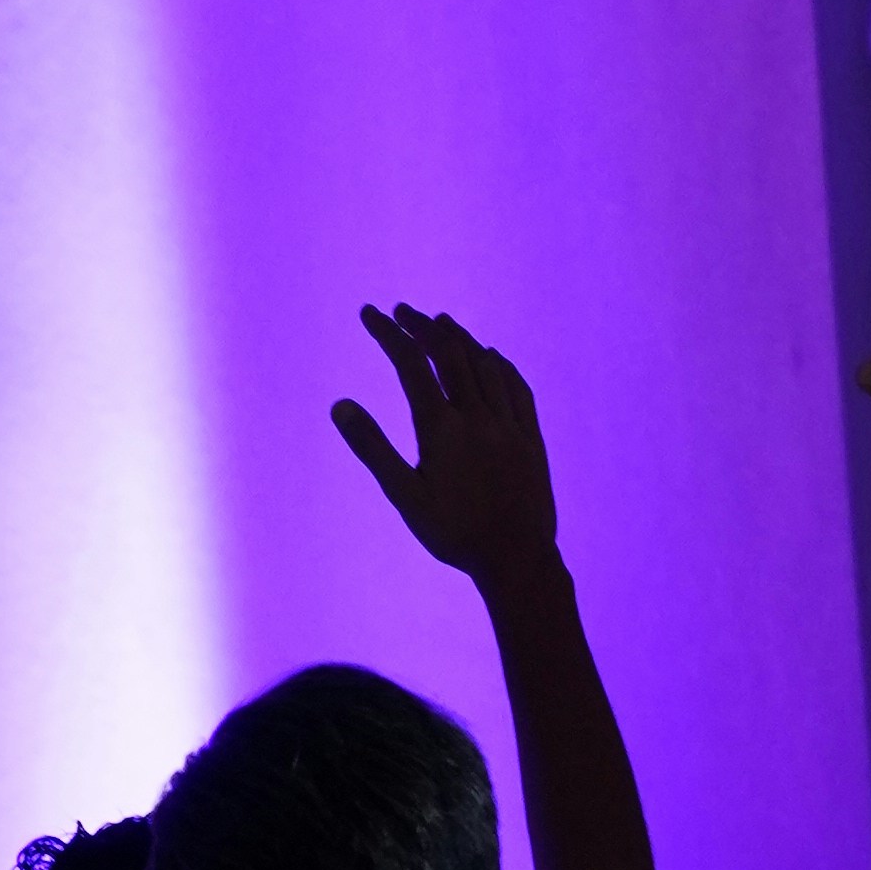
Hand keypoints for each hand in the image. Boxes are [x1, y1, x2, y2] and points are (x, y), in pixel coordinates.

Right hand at [334, 301, 562, 588]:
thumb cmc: (453, 533)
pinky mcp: (531, 437)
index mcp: (441, 427)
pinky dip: (499, 363)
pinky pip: (516, 386)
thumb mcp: (404, 494)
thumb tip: (340, 406)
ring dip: (460, 337)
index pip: (411, 363)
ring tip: (440, 323)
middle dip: (422, 326)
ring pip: (484, 364)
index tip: (370, 313)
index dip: (389, 333)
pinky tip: (491, 355)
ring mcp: (509, 424)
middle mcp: (477, 416)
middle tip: (401, 311)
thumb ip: (372, 447)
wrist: (516, 558)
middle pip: (449, 353)